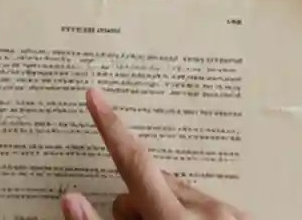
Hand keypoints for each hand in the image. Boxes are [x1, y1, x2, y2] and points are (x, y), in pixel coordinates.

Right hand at [60, 89, 247, 219]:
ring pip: (179, 196)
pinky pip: (206, 208)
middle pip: (149, 185)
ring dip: (162, 212)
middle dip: (131, 205)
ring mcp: (231, 216)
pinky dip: (190, 219)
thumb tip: (70, 198)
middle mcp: (206, 211)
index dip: (110, 126)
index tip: (94, 95)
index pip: (133, 162)